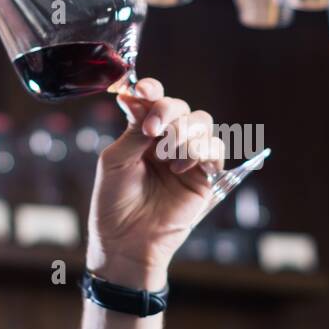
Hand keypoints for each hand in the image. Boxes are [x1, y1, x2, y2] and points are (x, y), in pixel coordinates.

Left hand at [85, 77, 226, 290]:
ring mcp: (186, 156)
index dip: (150, 88)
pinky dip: (200, 150)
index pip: (152, 98)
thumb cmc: (114, 203)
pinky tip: (180, 168)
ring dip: (184, 132)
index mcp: (142, 132)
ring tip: (167, 156)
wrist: (127, 240)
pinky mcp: (204, 175)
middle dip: (167, 112)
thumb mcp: (115, 161)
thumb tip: (140, 99)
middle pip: (180, 106)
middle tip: (152, 132)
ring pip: (202, 122)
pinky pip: (215, 148)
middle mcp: (166, 140)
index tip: (142, 91)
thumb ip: (133, 130)